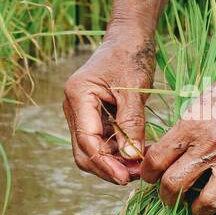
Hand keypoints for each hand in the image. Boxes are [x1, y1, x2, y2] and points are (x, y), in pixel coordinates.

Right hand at [63, 32, 155, 185]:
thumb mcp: (134, 89)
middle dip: (108, 168)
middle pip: (84, 151)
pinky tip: (138, 154)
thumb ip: (131, 123)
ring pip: (92, 150)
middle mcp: (74, 106)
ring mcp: (81, 112)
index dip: (105, 164)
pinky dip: (118, 151)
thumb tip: (132, 157)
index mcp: (78, 96)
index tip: (125, 178)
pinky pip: (101, 141)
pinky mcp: (93, 115)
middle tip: (136, 176)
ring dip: (114, 162)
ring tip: (141, 167)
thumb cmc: (131, 55)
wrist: (129, 36)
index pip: (86, 141)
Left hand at [141, 53, 215, 214]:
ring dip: (197, 210)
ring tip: (197, 207)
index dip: (148, 173)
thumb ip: (183, 130)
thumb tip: (167, 152)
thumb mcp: (200, 103)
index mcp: (191, 126)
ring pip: (206, 202)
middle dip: (166, 196)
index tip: (151, 177)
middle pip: (173, 185)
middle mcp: (209, 146)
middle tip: (169, 196)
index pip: (156, 160)